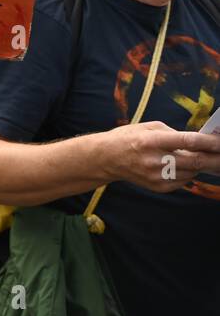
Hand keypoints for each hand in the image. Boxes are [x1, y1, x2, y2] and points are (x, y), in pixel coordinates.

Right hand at [104, 120, 219, 192]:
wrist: (107, 158)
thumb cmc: (128, 138)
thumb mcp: (148, 127)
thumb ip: (174, 133)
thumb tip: (198, 141)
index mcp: (151, 141)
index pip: (187, 142)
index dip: (208, 142)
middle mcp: (154, 161)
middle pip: (195, 161)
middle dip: (214, 158)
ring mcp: (156, 176)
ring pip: (192, 172)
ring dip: (200, 165)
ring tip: (198, 157)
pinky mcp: (158, 187)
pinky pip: (184, 181)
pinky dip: (188, 173)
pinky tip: (181, 165)